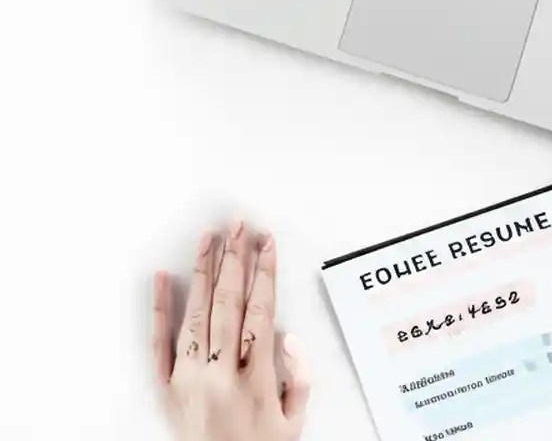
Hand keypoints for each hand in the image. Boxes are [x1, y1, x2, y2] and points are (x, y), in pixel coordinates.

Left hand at [152, 221, 310, 440]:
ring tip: (209, 238)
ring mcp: (189, 378)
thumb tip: (287, 335)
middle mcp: (220, 373)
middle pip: (228, 302)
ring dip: (204, 271)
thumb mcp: (295, 420)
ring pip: (196, 313)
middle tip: (239, 226)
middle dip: (235, 259)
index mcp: (256, 379)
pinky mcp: (166, 388)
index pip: (260, 310)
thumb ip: (299, 375)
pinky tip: (164, 278)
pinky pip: (158, 343)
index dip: (265, 273)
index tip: (267, 243)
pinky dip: (159, 308)